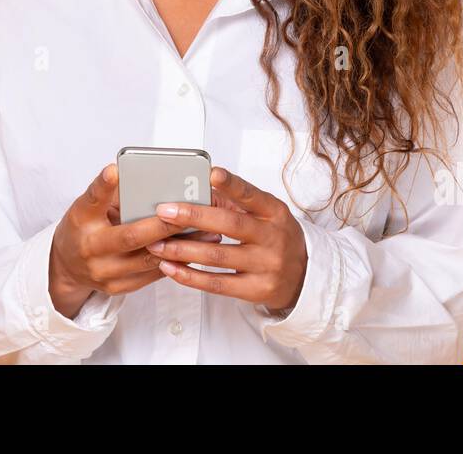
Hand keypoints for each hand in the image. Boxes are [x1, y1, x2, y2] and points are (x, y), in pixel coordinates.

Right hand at [48, 163, 223, 317]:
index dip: (104, 185)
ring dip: (180, 245)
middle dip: (164, 225)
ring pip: (148, 259)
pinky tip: (195, 250)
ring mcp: (105, 272)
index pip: (92, 199)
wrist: (67, 266)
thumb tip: (140, 173)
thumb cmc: (83, 227)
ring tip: (208, 232)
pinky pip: (152, 274)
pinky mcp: (119, 287)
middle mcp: (91, 248)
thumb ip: (110, 192)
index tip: (115, 170)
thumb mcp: (88, 205)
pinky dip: (175, 261)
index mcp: (82, 220)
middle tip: (191, 211)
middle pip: (130, 236)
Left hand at [142, 166, 307, 312]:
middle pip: (230, 225)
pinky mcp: (256, 289)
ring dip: (183, 250)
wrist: (305, 275)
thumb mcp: (266, 214)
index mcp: (275, 212)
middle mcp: (272, 237)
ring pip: (218, 256)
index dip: (232, 185)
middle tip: (164, 211)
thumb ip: (236, 202)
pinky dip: (190, 276)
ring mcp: (266, 265)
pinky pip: (217, 284)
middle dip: (193, 216)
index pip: (251, 195)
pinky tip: (170, 268)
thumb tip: (198, 189)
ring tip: (157, 243)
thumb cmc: (277, 237)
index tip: (212, 173)